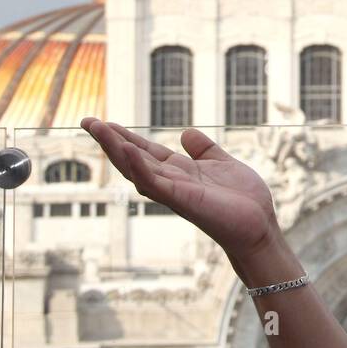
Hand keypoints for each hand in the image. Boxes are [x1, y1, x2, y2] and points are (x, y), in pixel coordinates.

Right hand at [82, 118, 278, 260]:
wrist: (259, 225)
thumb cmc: (242, 200)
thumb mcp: (221, 163)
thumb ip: (204, 150)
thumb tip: (186, 133)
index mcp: (179, 171)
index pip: (145, 151)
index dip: (124, 136)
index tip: (103, 122)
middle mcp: (171, 181)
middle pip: (133, 158)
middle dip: (110, 141)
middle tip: (87, 121)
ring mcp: (174, 191)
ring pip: (137, 169)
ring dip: (116, 149)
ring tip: (98, 128)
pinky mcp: (182, 200)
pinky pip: (155, 182)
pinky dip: (140, 166)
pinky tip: (127, 149)